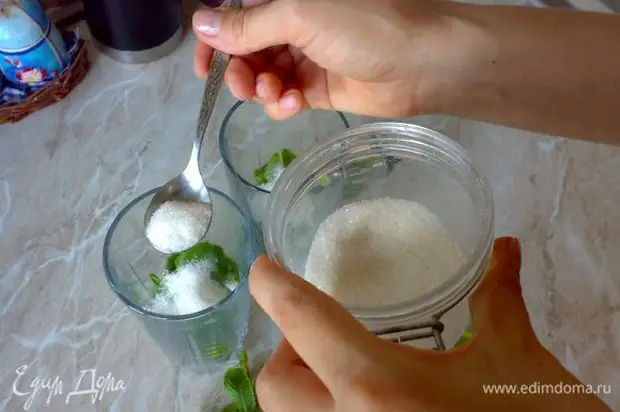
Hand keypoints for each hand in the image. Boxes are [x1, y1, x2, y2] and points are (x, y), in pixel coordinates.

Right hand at [192, 0, 453, 119]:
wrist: (420, 64)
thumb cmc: (363, 26)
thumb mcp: (300, 14)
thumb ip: (249, 24)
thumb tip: (199, 22)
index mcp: (286, 0)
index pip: (236, 16)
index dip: (215, 40)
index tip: (202, 67)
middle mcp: (293, 24)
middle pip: (246, 50)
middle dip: (239, 70)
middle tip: (245, 86)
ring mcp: (306, 57)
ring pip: (262, 76)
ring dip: (260, 88)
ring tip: (275, 94)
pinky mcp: (317, 88)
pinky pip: (283, 97)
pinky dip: (280, 103)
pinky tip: (292, 104)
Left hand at [248, 238, 610, 411]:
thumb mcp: (516, 362)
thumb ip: (498, 299)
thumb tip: (506, 249)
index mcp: (375, 386)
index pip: (305, 322)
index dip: (276, 288)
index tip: (263, 269)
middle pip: (276, 382)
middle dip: (289, 348)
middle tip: (324, 329)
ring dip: (300, 385)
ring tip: (340, 366)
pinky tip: (363, 402)